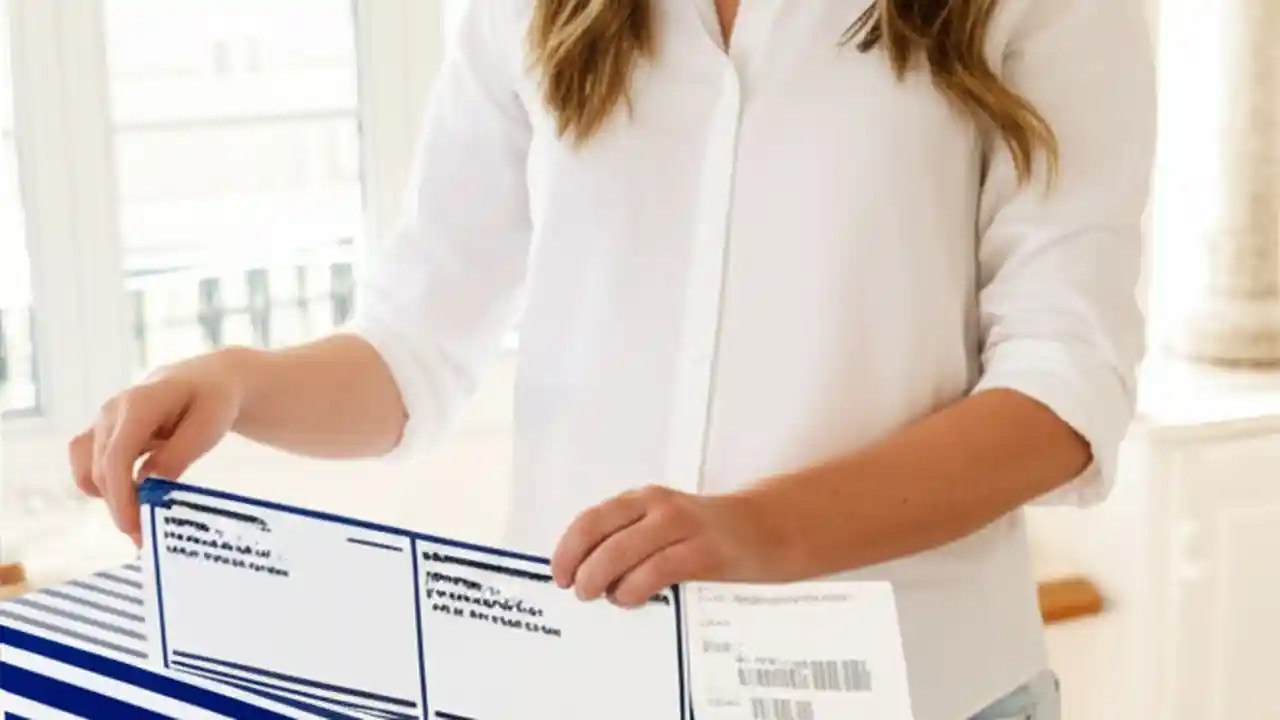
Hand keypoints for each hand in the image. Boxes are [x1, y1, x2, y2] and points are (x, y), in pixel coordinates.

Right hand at [68, 349, 247, 545]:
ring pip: (88, 470)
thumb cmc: (211, 401)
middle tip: (145, 538)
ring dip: (109, 499)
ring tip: (139, 522)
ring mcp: (102, 422)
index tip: (133, 526)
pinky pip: (89, 466)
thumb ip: (178, 454)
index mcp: (140, 403)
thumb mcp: (208, 426)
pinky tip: (130, 499)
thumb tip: (150, 485)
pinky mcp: (101, 435)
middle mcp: (112, 412)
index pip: (117, 454)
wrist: (205, 381)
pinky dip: (104, 488)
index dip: (120, 493)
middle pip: (101, 468)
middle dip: (119, 506)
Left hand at [550, 485, 790, 608]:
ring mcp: (683, 528)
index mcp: (644, 500)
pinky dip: (634, 589)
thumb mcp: (664, 526)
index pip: (592, 520)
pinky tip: (631, 598)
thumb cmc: (708, 533)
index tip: (558, 573)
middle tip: (578, 591)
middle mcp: (659, 508)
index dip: (568, 548)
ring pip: (623, 553)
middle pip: (601, 536)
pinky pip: (656, 571)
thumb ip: (630, 540)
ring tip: (603, 596)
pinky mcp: (704, 552)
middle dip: (581, 568)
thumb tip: (587, 572)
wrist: (766, 528)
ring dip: (602, 580)